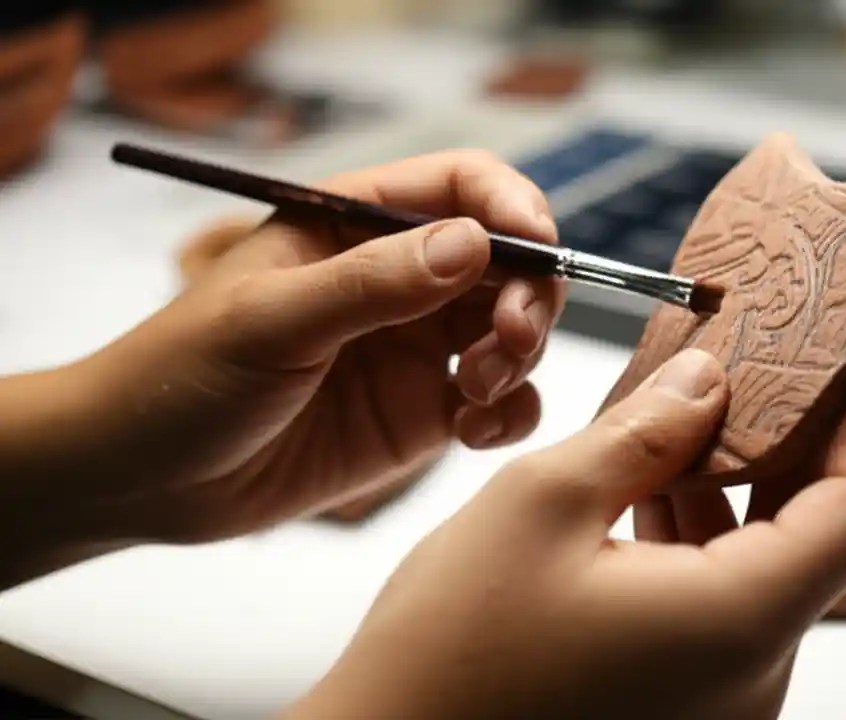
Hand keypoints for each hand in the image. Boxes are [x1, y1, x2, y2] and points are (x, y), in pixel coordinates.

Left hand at [35, 150, 564, 549]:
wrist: (142, 479)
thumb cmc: (180, 376)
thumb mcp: (270, 320)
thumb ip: (372, 283)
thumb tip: (474, 243)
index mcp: (354, 225)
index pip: (460, 186)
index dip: (512, 206)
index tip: (536, 247)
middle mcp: (398, 279)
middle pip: (507, 261)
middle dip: (528, 294)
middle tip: (509, 341)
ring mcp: (415, 348)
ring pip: (513, 331)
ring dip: (520, 356)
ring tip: (477, 390)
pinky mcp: (423, 414)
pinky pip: (501, 403)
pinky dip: (510, 413)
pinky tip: (474, 431)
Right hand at [290, 348, 845, 719]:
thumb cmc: (446, 662)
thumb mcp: (541, 504)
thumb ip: (644, 432)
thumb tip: (708, 380)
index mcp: (739, 621)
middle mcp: (751, 673)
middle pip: (821, 528)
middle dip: (795, 432)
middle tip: (758, 353)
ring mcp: (721, 695)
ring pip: (767, 559)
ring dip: (740, 478)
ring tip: (691, 404)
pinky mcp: (683, 699)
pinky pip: (723, 598)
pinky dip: (703, 530)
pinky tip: (652, 478)